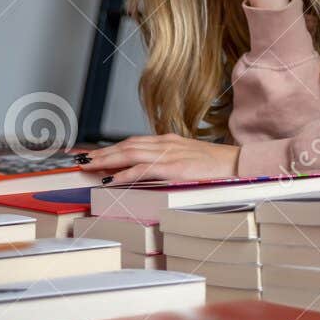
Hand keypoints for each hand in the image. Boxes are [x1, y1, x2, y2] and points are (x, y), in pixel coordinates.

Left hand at [81, 134, 239, 184]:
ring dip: (106, 160)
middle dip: (101, 152)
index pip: (133, 142)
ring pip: (130, 154)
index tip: (93, 154)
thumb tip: (146, 170)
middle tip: (81, 159)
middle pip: (127, 146)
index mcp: (169, 141)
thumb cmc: (217, 165)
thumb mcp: (189, 158)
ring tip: (89, 166)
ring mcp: (170, 154)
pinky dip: (125, 173)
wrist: (239, 163)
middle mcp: (166, 144)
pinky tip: (112, 178)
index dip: (111, 148)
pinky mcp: (175, 167)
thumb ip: (168, 161)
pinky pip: (144, 169)